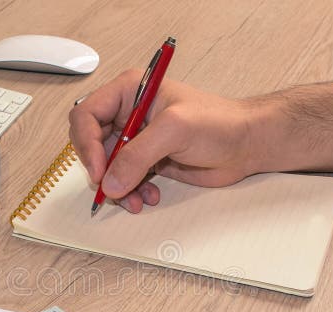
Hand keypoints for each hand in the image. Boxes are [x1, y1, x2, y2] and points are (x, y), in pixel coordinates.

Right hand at [69, 69, 273, 212]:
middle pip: (91, 144)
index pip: (87, 115)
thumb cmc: (219, 123)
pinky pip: (124, 180)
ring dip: (117, 187)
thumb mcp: (175, 130)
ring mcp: (137, 139)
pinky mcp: (147, 160)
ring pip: (107, 167)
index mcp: (129, 92)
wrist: (245, 145)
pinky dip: (131, 193)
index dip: (87, 144)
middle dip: (101, 170)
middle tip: (114, 189)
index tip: (99, 170)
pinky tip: (149, 196)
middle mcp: (128, 113)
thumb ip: (138, 155)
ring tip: (137, 200)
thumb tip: (110, 181)